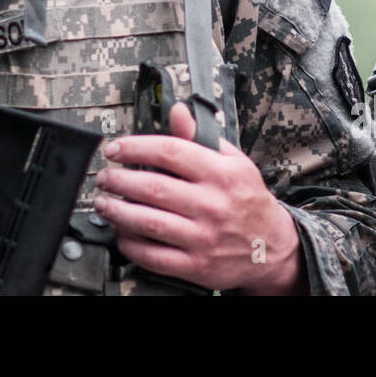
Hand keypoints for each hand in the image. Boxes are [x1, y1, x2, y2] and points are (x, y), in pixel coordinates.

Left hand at [93, 102, 306, 294]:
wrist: (272, 247)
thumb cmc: (247, 199)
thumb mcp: (233, 161)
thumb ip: (199, 136)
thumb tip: (177, 110)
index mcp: (221, 173)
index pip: (170, 152)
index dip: (135, 147)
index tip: (115, 149)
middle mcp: (212, 205)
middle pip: (153, 187)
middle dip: (119, 180)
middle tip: (104, 177)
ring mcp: (203, 237)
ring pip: (149, 222)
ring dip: (118, 211)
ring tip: (103, 203)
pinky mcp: (196, 266)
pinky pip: (154, 256)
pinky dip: (131, 244)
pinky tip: (121, 233)